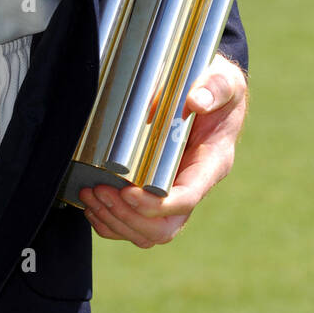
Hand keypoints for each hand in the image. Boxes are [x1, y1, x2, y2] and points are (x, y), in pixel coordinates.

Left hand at [78, 54, 247, 247]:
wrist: (211, 91)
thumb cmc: (218, 86)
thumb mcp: (224, 80)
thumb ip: (214, 87)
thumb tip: (196, 101)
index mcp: (211, 163)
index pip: (186, 199)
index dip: (155, 205)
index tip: (127, 191)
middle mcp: (193, 185)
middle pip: (164, 228)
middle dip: (128, 217)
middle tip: (99, 190)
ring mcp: (174, 192)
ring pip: (146, 233)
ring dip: (114, 221)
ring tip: (90, 193)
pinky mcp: (155, 192)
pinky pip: (134, 224)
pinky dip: (110, 222)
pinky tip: (92, 204)